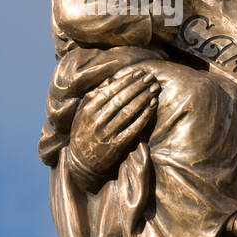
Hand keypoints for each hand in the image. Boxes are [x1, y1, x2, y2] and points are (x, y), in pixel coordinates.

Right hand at [67, 67, 159, 183]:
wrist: (81, 164)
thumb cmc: (83, 134)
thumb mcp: (82, 114)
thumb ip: (93, 96)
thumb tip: (109, 79)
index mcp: (88, 110)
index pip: (110, 91)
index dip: (126, 80)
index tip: (139, 73)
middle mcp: (96, 121)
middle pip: (121, 99)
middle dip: (138, 86)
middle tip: (151, 77)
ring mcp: (106, 134)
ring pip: (128, 112)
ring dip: (144, 98)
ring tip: (155, 89)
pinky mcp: (116, 146)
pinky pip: (133, 128)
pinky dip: (144, 116)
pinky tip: (152, 106)